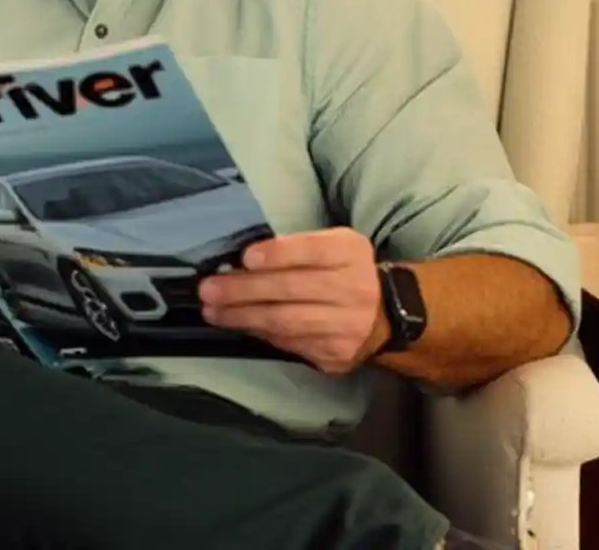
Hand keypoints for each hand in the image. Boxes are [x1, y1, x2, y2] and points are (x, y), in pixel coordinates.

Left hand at [198, 228, 388, 374]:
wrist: (389, 315)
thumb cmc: (346, 270)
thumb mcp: (335, 245)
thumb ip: (299, 248)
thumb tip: (244, 260)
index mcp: (350, 253)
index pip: (314, 251)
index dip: (279, 254)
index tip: (246, 257)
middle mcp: (352, 289)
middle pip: (292, 289)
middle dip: (245, 290)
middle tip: (209, 289)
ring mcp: (345, 326)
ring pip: (286, 322)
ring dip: (243, 317)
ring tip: (212, 311)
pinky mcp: (335, 354)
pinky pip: (289, 343)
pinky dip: (259, 333)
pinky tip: (237, 324)